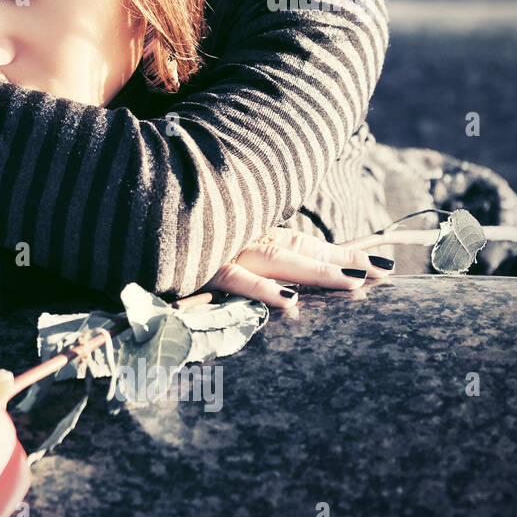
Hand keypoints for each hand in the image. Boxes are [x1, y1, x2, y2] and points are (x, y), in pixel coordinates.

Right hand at [195, 226, 394, 309]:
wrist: (134, 212)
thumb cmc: (177, 229)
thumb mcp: (220, 239)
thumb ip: (251, 253)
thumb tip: (283, 277)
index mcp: (253, 232)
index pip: (306, 245)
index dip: (343, 255)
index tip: (381, 268)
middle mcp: (244, 238)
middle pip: (302, 251)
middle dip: (342, 263)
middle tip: (382, 274)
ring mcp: (225, 250)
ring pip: (279, 262)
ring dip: (316, 272)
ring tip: (353, 283)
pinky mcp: (202, 266)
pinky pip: (236, 280)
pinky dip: (262, 291)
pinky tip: (289, 304)